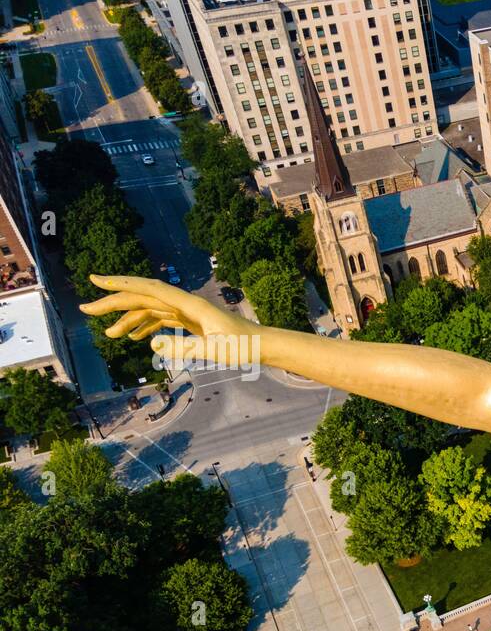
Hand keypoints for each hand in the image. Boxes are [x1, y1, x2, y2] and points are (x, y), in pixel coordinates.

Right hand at [79, 274, 253, 345]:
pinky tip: (135, 338)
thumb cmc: (244, 347)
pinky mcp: (192, 322)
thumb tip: (151, 344)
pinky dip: (146, 326)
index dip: (121, 284)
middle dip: (114, 302)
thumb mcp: (215, 350)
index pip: (149, 289)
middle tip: (86, 309)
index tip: (96, 280)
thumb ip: (184, 348)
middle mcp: (186, 303)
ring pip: (150, 310)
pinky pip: (163, 320)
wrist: (263, 345)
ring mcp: (188, 312)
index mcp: (190, 304)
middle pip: (143, 297)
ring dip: (128, 320)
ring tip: (109, 335)